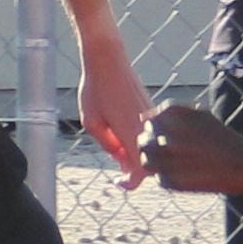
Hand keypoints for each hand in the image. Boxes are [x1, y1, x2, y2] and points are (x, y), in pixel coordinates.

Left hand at [75, 23, 150, 185]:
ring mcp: (150, 118)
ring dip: (135, 153)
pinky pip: (149, 133)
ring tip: (114, 142)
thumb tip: (120, 158)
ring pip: (149, 148)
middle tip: (116, 165)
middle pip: (147, 163)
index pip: (140, 171)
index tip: (119, 182)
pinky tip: (121, 130)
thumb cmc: (95, 89)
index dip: (131, 183)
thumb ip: (107, 144)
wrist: (108, 59)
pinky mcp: (151, 110)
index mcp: (130, 133)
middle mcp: (145, 127)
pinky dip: (138, 140)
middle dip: (132, 169)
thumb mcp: (91, 122)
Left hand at [136, 100, 242, 194]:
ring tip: (169, 162)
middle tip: (166, 149)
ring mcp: (169, 160)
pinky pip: (159, 178)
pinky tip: (182, 173)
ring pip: (146, 160)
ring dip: (153, 160)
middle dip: (150, 143)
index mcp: (174, 117)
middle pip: (144, 140)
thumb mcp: (200, 114)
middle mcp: (168, 137)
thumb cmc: (222, 137)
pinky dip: (166, 176)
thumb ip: (171, 111)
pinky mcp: (174, 182)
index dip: (157, 127)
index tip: (169, 134)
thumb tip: (143, 117)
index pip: (149, 120)